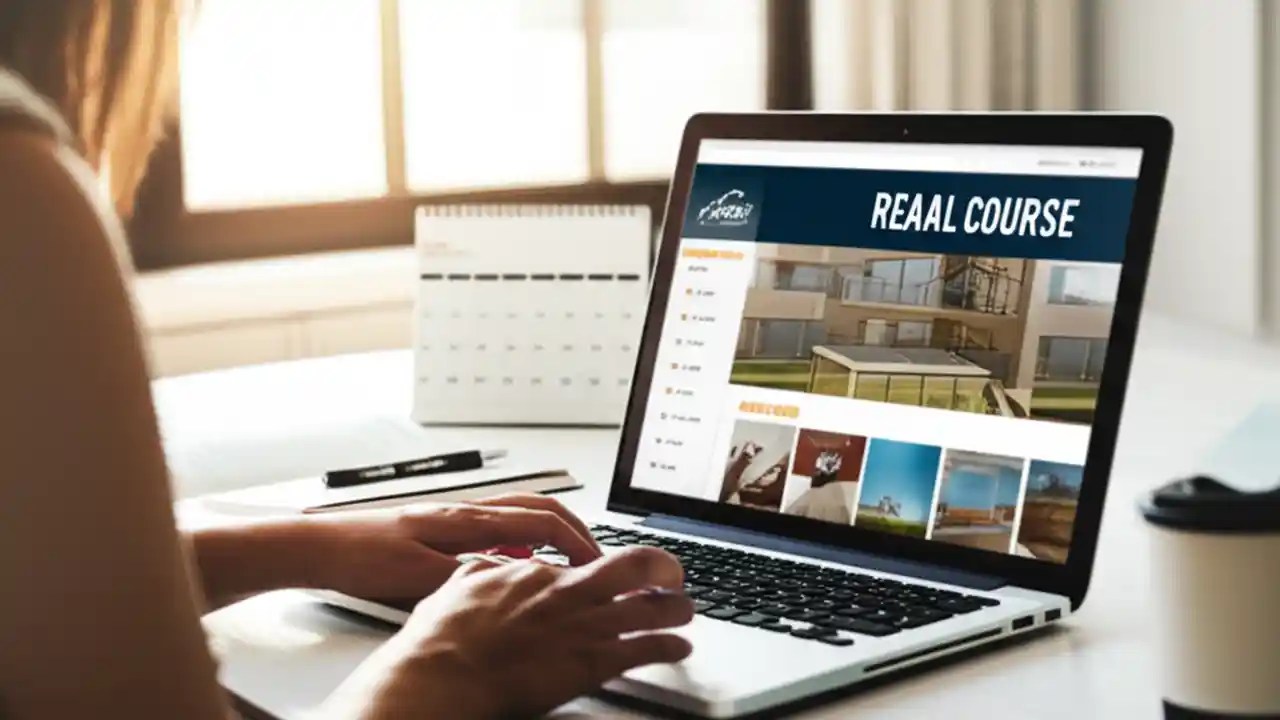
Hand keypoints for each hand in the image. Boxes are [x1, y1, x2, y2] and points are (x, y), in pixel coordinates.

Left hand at [303, 494, 601, 603]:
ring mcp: (455, 517)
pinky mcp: (442, 528)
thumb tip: (515, 578)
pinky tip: (515, 565)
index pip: (543, 523)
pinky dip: (522, 542)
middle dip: (576, 529)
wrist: (319, 546)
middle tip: (595, 558)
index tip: (598, 565)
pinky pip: (498, 528)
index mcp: (467, 520)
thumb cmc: (360, 557)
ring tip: (567, 561)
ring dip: (551, 533)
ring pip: (520, 515)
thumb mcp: (419, 577)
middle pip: (540, 507)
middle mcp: (466, 511)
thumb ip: (470, 575)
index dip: (579, 543)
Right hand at [331, 547, 694, 718]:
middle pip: (633, 569)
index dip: (603, 570)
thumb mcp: (457, 586)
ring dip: (676, 610)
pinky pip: (644, 649)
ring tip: (687, 611)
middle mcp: (568, 593)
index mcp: (536, 574)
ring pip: (650, 608)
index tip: (612, 577)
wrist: (443, 673)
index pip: (583, 563)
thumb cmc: (443, 638)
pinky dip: (669, 647)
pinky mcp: (592, 662)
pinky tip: (679, 648)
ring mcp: (583, 627)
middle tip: (674, 577)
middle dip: (662, 571)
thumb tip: (485, 567)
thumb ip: (480, 573)